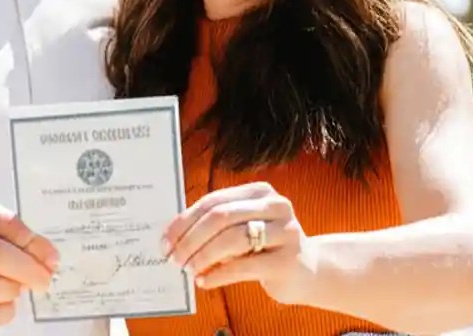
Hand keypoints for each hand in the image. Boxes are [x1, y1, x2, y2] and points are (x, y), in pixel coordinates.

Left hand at [162, 181, 313, 304]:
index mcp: (259, 191)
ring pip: (233, 239)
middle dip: (191, 239)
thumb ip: (214, 225)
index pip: (213, 201)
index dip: (185, 221)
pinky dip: (218, 274)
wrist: (306, 270)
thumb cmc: (264, 247)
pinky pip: (244, 266)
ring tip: (188, 269)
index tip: (165, 240)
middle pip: (221, 217)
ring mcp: (286, 232)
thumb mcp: (242, 227)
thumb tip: (172, 236)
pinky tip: (204, 281)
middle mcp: (276, 205)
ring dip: (203, 256)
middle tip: (173, 257)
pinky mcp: (288, 260)